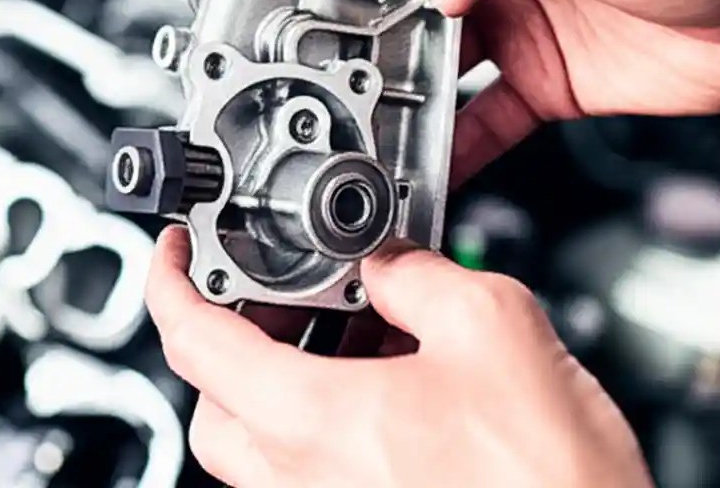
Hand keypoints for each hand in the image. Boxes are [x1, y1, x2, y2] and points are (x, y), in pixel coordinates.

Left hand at [146, 227, 650, 487]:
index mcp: (309, 418)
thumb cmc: (550, 481)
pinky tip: (389, 398)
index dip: (169, 282)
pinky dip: (323, 428)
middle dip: (231, 340)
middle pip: (214, 402)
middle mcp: (300, 477)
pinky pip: (307, 475)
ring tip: (349, 342)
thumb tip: (386, 261)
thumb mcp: (494, 326)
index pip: (193, 340)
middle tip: (273, 299)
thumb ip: (416, 275)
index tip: (173, 254)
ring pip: (258, 445)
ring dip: (280, 384)